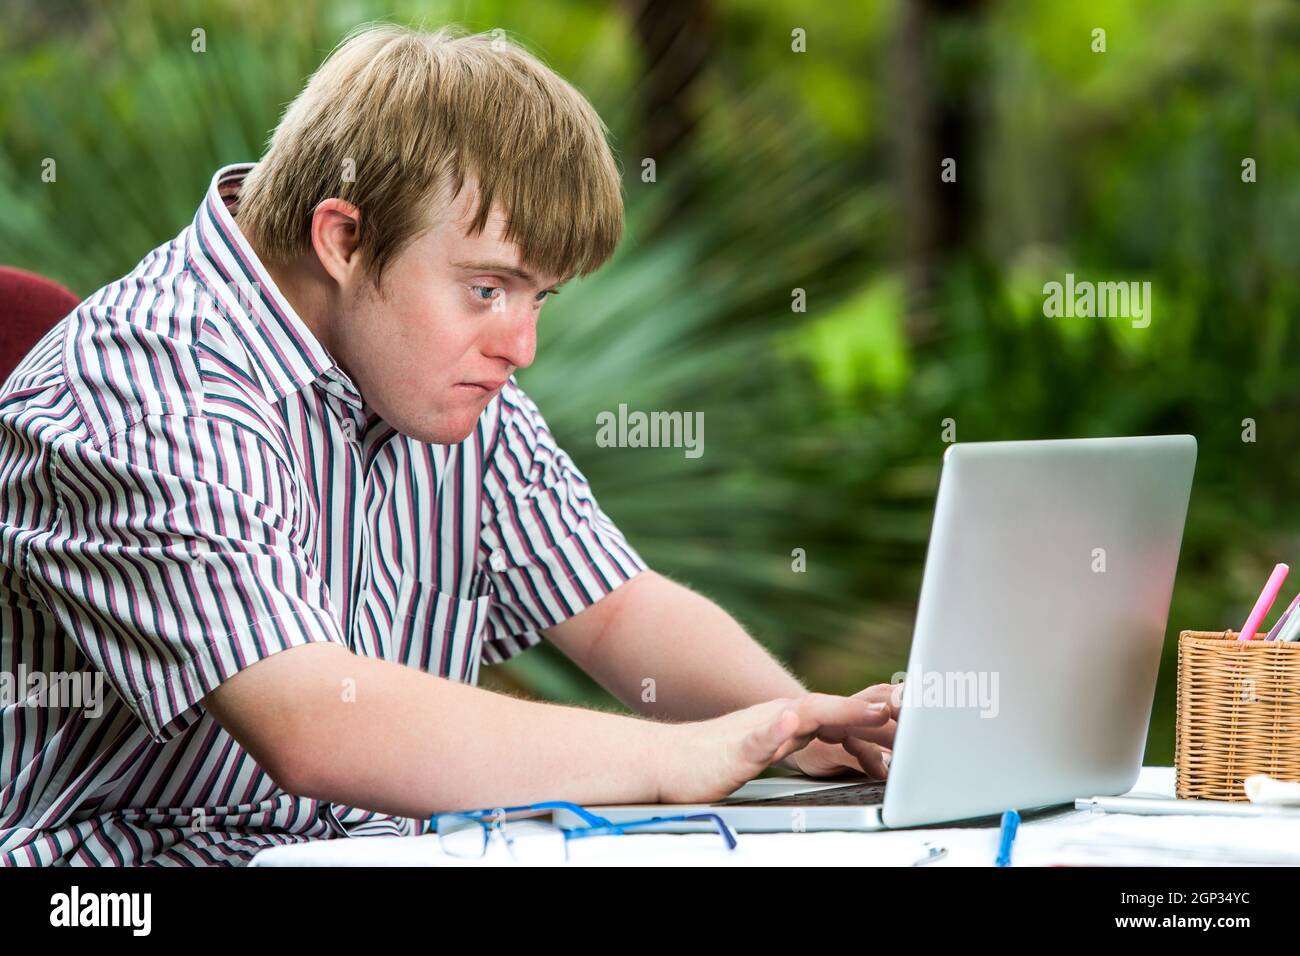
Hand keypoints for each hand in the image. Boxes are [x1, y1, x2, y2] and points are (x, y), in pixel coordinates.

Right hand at [656, 692, 892, 803]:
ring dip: (839, 712)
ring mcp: (757, 731)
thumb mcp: (767, 749)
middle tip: (910, 704)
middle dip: (871, 708)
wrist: (668, 760)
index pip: (840, 711)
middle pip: (833, 709)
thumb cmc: (714, 757)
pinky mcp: (734, 749)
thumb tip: (834, 741)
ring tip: (873, 712)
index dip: (875, 709)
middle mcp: (778, 717)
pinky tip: (789, 723)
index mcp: (789, 719)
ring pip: (804, 717)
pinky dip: (774, 731)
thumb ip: (796, 739)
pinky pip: (757, 740)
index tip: (913, 708)